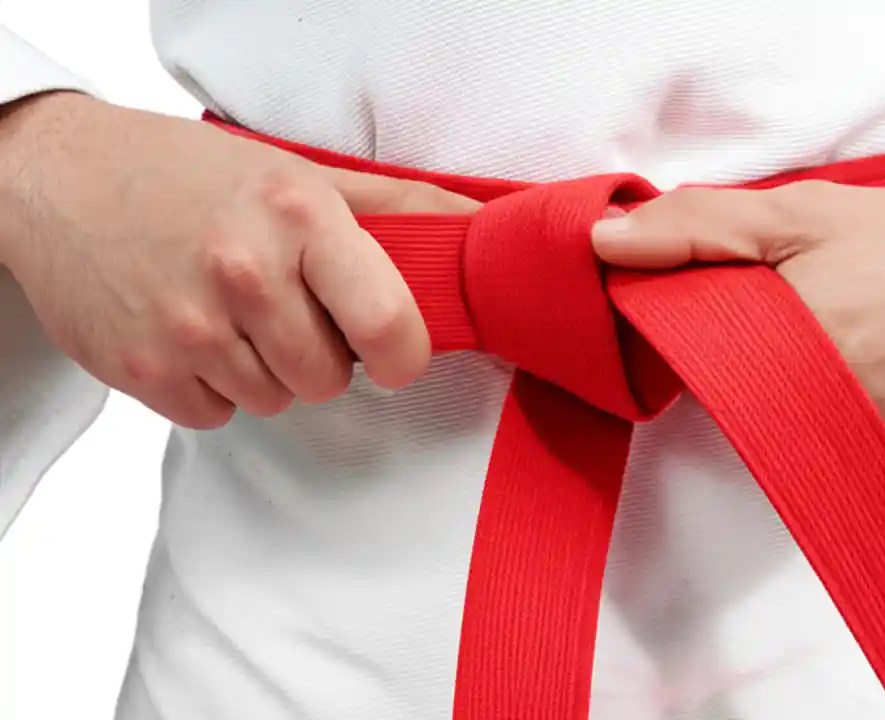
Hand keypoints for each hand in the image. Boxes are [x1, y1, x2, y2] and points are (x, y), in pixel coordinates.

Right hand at [0, 92, 477, 428]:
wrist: (58, 179)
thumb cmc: (193, 176)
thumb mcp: (300, 174)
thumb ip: (398, 210)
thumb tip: (484, 232)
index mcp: (297, 218)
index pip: (386, 324)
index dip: (404, 354)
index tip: (397, 352)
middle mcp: (243, 272)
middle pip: (331, 378)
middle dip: (324, 355)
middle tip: (290, 309)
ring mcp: (186, 326)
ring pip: (276, 400)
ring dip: (268, 369)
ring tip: (235, 313)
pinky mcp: (141, 369)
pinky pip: (219, 415)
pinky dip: (215, 387)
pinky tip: (195, 333)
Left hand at [593, 178, 884, 470]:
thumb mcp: (799, 212)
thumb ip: (695, 227)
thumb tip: (605, 246)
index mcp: (781, 352)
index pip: (685, 373)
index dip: (690, 342)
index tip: (719, 315)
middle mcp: (817, 419)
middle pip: (731, 410)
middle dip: (742, 367)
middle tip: (797, 319)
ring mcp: (858, 453)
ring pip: (782, 438)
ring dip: (787, 398)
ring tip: (843, 341)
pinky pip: (832, 456)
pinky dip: (831, 420)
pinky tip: (869, 373)